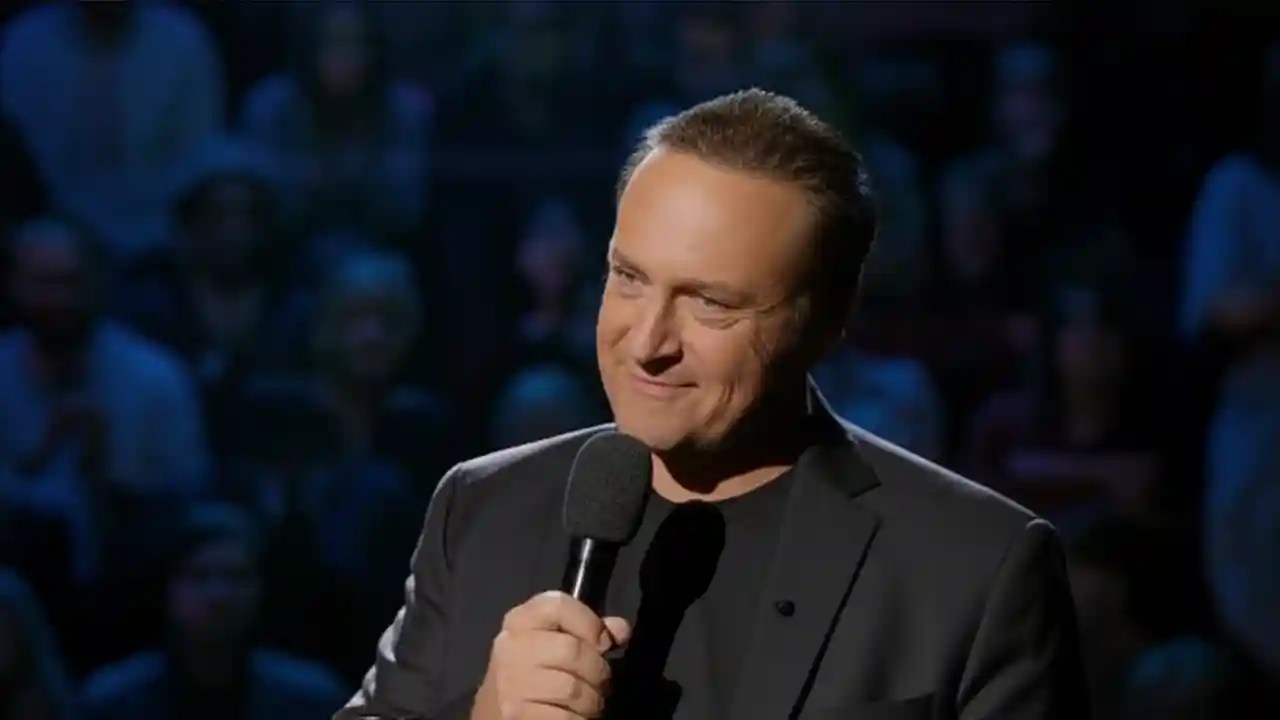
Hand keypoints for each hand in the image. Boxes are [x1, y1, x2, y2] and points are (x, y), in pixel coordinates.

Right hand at [472, 591, 631, 719]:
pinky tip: (573, 718)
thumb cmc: (532, 676)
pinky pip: (565, 718)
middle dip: (598, 671)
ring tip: (586, 704)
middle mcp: (510, 648)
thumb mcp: (552, 644)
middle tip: (598, 683)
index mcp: (519, 621)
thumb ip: (586, 632)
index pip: (557, 605)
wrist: (495, 715)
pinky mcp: (516, 716)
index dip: (589, 623)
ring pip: (573, 689)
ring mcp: (510, 684)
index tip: (601, 643)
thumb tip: (620, 629)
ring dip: (591, 702)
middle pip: (572, 650)